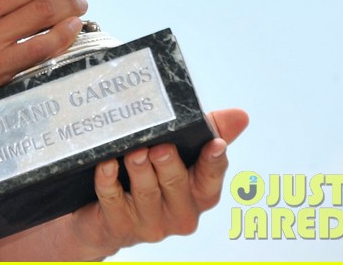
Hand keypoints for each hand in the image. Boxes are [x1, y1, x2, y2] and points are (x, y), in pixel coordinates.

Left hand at [74, 108, 249, 257]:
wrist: (103, 217)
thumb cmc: (146, 178)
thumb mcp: (178, 154)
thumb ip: (205, 132)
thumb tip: (239, 116)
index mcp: (198, 194)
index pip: (211, 178)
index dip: (214, 161)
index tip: (216, 144)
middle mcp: (179, 213)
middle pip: (177, 184)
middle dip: (169, 164)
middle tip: (160, 146)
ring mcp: (150, 224)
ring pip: (146, 193)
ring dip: (139, 169)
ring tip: (133, 152)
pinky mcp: (120, 227)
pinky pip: (114, 200)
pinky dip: (109, 180)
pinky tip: (106, 165)